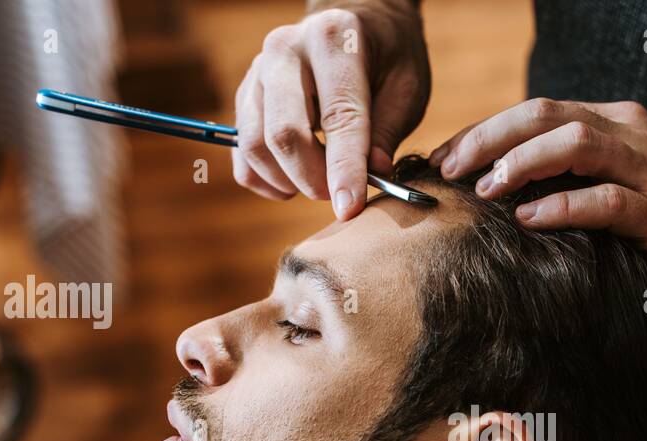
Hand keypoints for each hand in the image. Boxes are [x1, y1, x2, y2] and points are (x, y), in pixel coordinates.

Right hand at [233, 0, 429, 218]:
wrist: (352, 26)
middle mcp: (285, 49)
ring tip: (320, 185)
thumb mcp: (405, 87)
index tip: (350, 209)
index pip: (337, 116)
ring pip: (255, 145)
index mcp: (334, 39)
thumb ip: (387, 131)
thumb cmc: (386, 58)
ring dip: (287, 181)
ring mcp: (257, 70)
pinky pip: (240, 150)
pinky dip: (264, 179)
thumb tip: (372, 175)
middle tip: (339, 196)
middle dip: (312, 179)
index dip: (344, 168)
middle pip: (283, 133)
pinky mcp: (245, 93)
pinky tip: (292, 182)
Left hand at [430, 98, 646, 318]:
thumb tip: (507, 193)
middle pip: (546, 115)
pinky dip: (563, 205)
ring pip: (574, 142)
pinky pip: (607, 199)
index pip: (538, 113)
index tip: (446, 159)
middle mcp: (633, 135)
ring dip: (522, 162)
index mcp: (618, 125)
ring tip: (487, 189)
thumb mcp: (625, 187)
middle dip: (489, 138)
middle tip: (450, 169)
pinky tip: (531, 219)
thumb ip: (576, 179)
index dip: (485, 131)